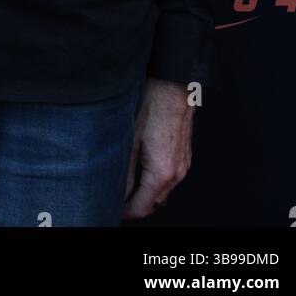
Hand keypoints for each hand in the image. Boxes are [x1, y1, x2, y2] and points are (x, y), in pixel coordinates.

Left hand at [122, 77, 193, 218]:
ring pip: (161, 190)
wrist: (172, 84)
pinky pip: (169, 176)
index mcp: (162, 173)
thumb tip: (117, 193)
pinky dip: (154, 178)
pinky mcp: (184, 155)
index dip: (124, 212)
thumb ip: (125, 172)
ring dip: (144, 190)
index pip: (142, 208)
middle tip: (114, 194)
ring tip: (124, 178)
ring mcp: (183, 164)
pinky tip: (140, 164)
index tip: (111, 207)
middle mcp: (177, 173)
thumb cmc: (152, 106)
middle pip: (153, 202)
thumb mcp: (129, 140)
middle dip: (133, 202)